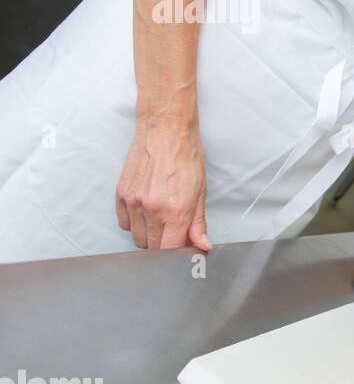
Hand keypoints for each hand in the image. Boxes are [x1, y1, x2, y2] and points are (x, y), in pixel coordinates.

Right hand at [115, 118, 210, 251]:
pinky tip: (146, 209)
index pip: (169, 250)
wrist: (165, 130)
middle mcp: (151, 208)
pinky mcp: (121, 194)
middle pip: (152, 246)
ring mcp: (133, 201)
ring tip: (161, 215)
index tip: (183, 246)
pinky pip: (125, 223)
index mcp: (175, 209)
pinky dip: (135, 222)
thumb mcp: (201, 191)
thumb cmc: (185, 155)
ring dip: (149, 233)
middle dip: (165, 242)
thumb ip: (198, 222)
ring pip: (138, 237)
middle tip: (175, 227)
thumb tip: (202, 244)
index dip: (177, 252)